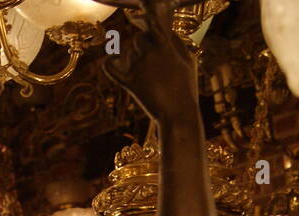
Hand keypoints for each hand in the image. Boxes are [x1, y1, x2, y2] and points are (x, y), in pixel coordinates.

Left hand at [99, 0, 198, 122]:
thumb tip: (167, 31)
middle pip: (138, 39)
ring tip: (146, 73)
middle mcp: (149, 53)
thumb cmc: (186, 88)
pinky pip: (110, 66)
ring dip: (133, 58)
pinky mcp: (128, 82)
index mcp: (165, 46)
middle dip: (143, 46)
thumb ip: (177, 42)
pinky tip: (113, 60)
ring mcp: (136, 68)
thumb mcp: (188, 61)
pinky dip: (110, 62)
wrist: (177, 114)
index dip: (147, 19)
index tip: (145, 18)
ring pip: (127, 53)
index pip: (151, 22)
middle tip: (150, 58)